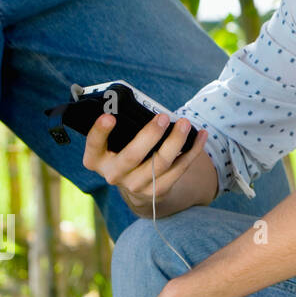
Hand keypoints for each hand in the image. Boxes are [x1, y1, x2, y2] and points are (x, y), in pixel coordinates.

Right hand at [83, 112, 208, 214]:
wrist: (136, 187)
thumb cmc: (125, 153)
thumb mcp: (115, 143)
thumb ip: (122, 129)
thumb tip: (142, 105)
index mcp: (97, 159)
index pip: (94, 145)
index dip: (100, 132)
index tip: (109, 116)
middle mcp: (113, 174)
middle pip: (133, 156)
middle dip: (150, 135)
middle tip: (163, 117)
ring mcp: (135, 185)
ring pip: (160, 163)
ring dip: (176, 142)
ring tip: (185, 124)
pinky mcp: (157, 191)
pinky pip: (179, 170)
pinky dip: (192, 151)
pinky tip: (201, 136)